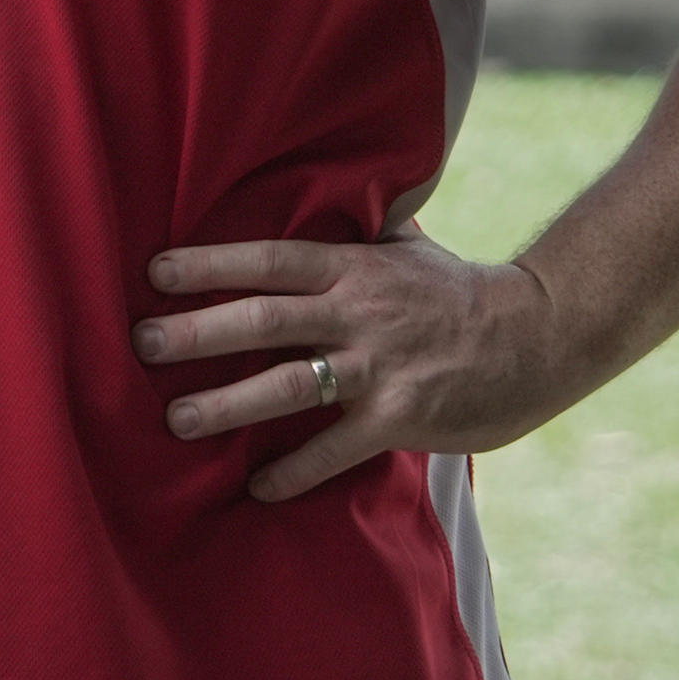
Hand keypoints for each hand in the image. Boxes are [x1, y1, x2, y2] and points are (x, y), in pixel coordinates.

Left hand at [135, 234, 565, 502]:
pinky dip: (294, 470)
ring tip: (176, 420)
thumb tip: (322, 191)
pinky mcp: (401, 416)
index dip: (211, 264)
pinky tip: (258, 487)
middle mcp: (358, 312)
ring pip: (287, 385)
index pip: (269, 259)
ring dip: (226, 404)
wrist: (538, 337)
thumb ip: (358, 231)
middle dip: (196, 332)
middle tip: (140, 344)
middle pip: (263, 319)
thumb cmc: (462, 291)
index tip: (155, 271)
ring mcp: (379, 366)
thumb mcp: (409, 247)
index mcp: (354, 267)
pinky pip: (335, 447)